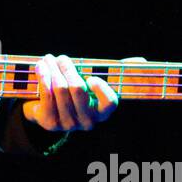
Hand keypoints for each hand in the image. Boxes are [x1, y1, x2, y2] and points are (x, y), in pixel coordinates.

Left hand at [22, 55, 146, 132]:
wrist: (46, 112)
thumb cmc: (75, 92)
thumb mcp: (94, 82)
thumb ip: (116, 72)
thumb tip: (141, 61)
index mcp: (102, 112)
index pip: (110, 103)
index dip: (102, 88)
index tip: (92, 76)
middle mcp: (88, 121)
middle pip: (78, 89)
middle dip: (68, 68)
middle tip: (62, 57)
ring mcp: (68, 124)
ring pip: (60, 89)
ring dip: (52, 69)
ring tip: (49, 59)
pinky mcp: (50, 123)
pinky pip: (46, 95)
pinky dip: (43, 77)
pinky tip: (41, 66)